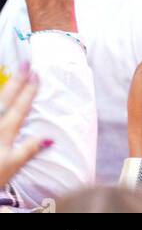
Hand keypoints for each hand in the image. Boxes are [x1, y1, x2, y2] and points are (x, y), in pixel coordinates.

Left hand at [0, 67, 51, 189]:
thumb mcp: (13, 166)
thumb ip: (29, 149)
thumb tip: (50, 137)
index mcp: (5, 132)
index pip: (20, 106)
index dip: (29, 90)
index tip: (36, 73)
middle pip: (6, 98)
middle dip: (17, 81)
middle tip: (26, 63)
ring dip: (4, 87)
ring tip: (11, 75)